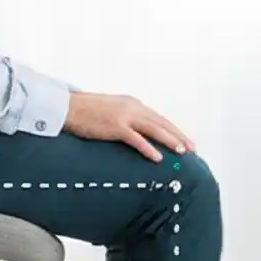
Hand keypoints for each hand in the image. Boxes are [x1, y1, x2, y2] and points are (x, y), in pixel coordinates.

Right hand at [63, 93, 195, 161]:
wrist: (68, 107)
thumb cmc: (86, 111)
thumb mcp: (111, 110)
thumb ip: (125, 118)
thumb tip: (135, 132)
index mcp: (132, 104)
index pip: (158, 118)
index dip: (173, 130)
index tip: (185, 140)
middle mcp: (132, 107)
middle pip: (161, 122)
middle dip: (178, 135)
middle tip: (192, 148)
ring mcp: (124, 116)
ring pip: (154, 129)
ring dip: (170, 140)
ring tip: (182, 152)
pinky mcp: (115, 126)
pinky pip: (136, 139)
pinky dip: (149, 148)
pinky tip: (157, 157)